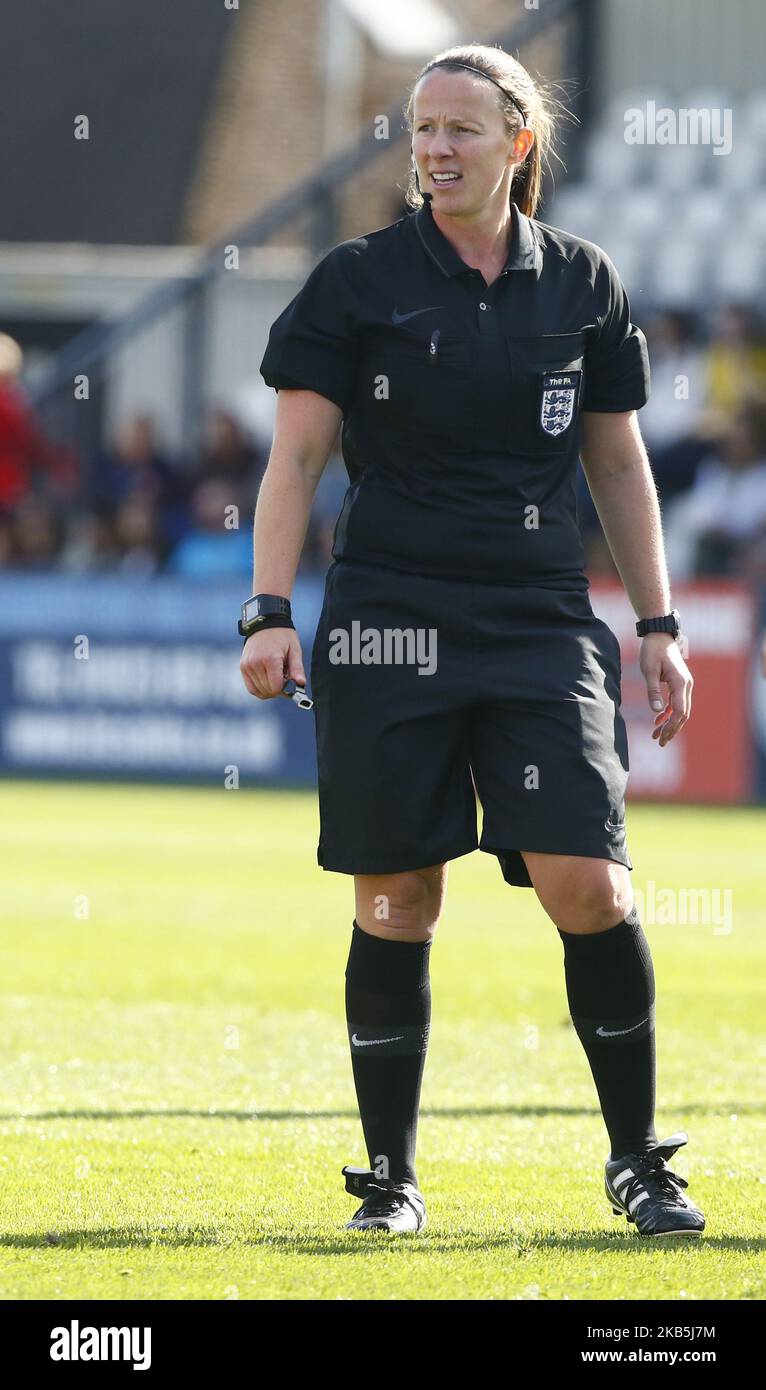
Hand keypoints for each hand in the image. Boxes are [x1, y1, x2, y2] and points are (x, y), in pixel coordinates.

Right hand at [240, 627, 305, 699]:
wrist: (264, 623)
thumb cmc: (282, 636)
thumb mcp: (294, 649)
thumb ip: (297, 668)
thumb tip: (300, 683)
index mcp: (270, 659)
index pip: (276, 688)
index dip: (285, 688)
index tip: (288, 680)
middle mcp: (256, 663)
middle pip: (268, 690)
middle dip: (277, 688)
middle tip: (282, 676)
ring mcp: (247, 666)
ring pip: (258, 691)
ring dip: (268, 689)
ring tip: (274, 676)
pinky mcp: (243, 667)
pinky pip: (251, 688)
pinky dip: (259, 689)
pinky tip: (267, 681)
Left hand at [640, 632, 692, 747]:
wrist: (659, 635)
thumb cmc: (653, 651)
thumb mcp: (649, 670)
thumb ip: (653, 691)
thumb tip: (656, 712)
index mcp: (680, 682)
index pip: (680, 710)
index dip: (672, 726)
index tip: (662, 737)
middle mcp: (686, 685)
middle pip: (683, 714)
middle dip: (672, 729)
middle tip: (660, 743)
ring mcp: (684, 685)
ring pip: (680, 710)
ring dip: (669, 723)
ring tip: (656, 737)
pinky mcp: (678, 684)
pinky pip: (676, 703)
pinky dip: (668, 713)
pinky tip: (657, 722)